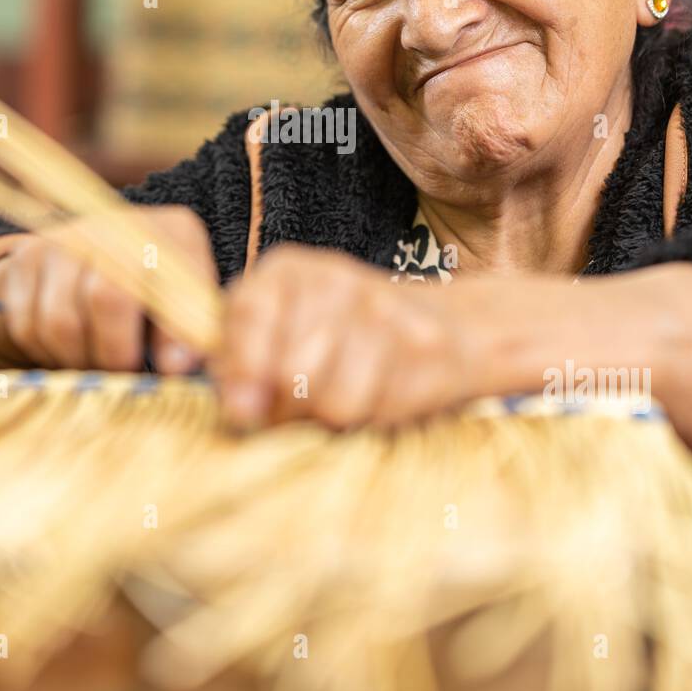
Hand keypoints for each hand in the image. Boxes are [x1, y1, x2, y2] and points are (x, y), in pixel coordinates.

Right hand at [0, 206, 217, 370]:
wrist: (112, 254)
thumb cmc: (164, 286)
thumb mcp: (192, 303)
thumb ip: (189, 333)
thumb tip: (173, 366)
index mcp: (165, 233)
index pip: (153, 285)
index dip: (152, 339)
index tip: (161, 371)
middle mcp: (110, 226)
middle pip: (101, 300)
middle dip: (112, 356)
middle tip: (122, 375)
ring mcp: (63, 238)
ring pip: (57, 322)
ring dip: (76, 360)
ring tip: (98, 365)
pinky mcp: (26, 257)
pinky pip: (25, 325)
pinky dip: (45, 353)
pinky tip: (70, 352)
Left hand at [212, 244, 477, 428]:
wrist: (452, 327)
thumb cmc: (344, 344)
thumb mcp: (280, 339)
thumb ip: (242, 366)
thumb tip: (239, 409)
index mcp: (284, 271)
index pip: (248, 315)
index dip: (243, 371)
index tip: (244, 409)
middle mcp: (331, 277)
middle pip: (289, 371)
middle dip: (289, 409)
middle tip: (303, 409)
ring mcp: (379, 307)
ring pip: (331, 400)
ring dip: (331, 420)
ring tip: (342, 402)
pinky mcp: (419, 343)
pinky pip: (374, 408)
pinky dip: (369, 419)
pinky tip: (378, 397)